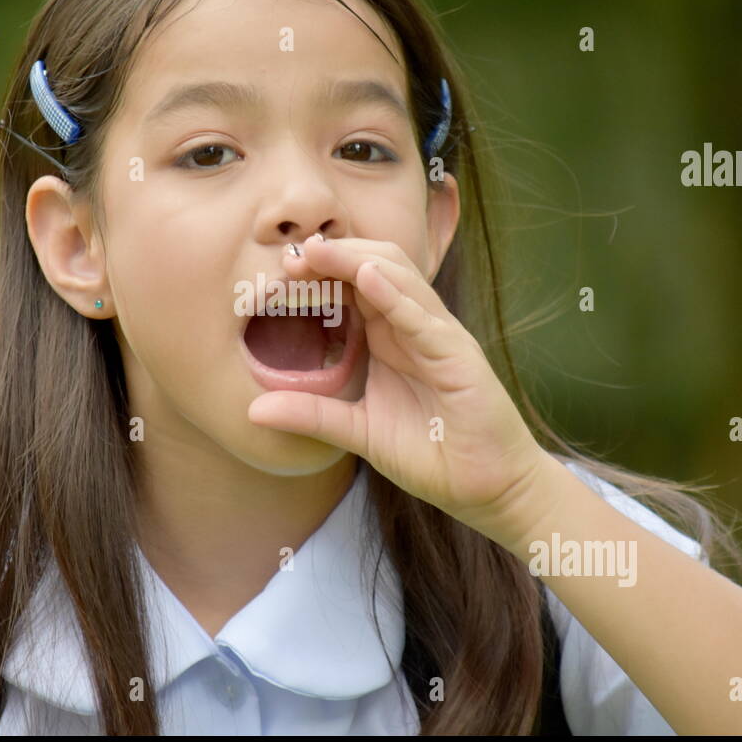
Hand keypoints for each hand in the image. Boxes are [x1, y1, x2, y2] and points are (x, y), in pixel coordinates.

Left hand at [246, 233, 547, 531]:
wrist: (488, 489)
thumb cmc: (433, 454)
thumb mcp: (359, 432)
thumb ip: (312, 415)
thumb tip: (252, 411)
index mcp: (391, 337)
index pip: (354, 285)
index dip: (320, 271)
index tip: (281, 266)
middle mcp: (415, 327)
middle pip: (375, 267)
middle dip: (334, 254)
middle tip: (292, 253)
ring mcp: (439, 337)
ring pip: (400, 279)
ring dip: (357, 261)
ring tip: (318, 251)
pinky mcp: (459, 357)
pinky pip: (425, 319)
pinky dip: (397, 296)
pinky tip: (368, 280)